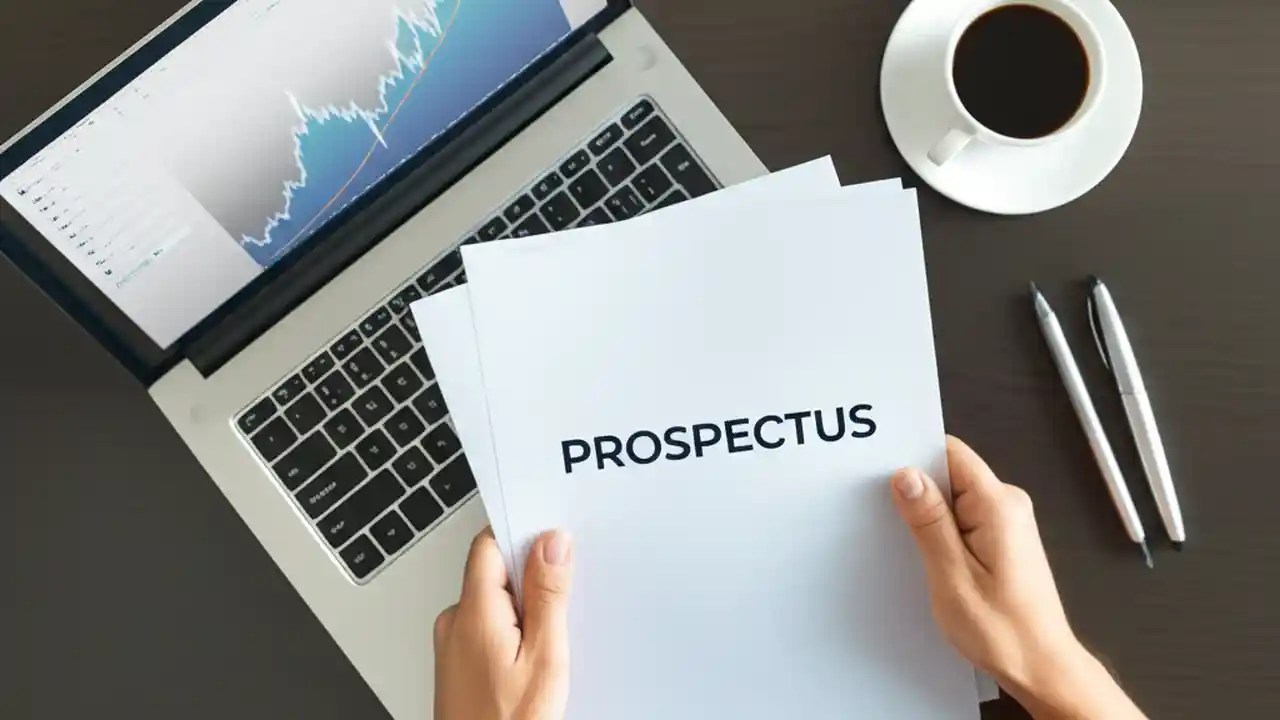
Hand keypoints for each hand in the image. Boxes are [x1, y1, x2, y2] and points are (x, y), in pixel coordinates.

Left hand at [434, 529, 573, 719]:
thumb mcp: (544, 659)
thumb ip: (547, 596)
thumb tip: (551, 543)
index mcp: (473, 613)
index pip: (490, 543)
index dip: (523, 537)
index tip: (555, 546)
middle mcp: (454, 622)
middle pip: (495, 572)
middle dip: (531, 582)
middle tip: (559, 612)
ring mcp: (450, 644)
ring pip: (494, 602)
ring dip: (523, 612)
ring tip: (545, 648)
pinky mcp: (456, 663)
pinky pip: (487, 628)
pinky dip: (511, 634)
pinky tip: (529, 661)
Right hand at [891, 436, 1145, 719]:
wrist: (1042, 668)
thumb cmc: (1002, 631)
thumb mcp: (952, 576)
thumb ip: (929, 522)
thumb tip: (906, 475)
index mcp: (998, 505)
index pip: (950, 452)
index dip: (913, 456)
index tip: (880, 470)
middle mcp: (1008, 504)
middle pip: (949, 473)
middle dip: (916, 490)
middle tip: (886, 516)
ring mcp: (1007, 521)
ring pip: (953, 498)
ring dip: (927, 516)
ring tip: (906, 544)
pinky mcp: (1002, 538)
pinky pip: (963, 518)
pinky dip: (940, 532)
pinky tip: (927, 557)